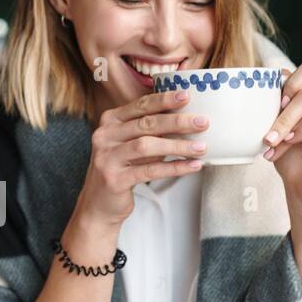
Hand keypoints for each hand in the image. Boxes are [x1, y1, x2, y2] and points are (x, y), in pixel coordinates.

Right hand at [74, 90, 206, 228]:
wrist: (98, 205)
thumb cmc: (121, 170)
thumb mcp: (130, 144)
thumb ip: (148, 130)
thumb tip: (185, 118)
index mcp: (110, 121)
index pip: (140, 105)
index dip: (164, 100)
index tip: (187, 96)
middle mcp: (105, 136)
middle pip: (146, 124)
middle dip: (177, 122)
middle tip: (203, 122)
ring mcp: (107, 158)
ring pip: (147, 146)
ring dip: (178, 146)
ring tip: (201, 148)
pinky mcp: (114, 179)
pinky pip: (149, 171)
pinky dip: (173, 168)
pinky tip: (191, 166)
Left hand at [262, 58, 301, 214]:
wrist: (301, 188)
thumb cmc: (291, 157)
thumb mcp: (281, 124)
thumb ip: (282, 99)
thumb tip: (277, 72)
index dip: (292, 81)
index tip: (275, 103)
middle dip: (282, 115)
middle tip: (267, 134)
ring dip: (288, 128)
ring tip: (273, 144)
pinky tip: (289, 143)